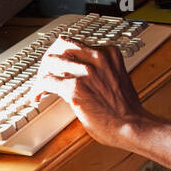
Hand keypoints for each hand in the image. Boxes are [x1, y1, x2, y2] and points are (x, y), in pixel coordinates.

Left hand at [31, 37, 149, 147]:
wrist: (133, 125)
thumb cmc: (126, 110)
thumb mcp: (117, 79)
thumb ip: (100, 71)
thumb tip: (81, 74)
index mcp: (109, 53)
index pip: (77, 44)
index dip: (64, 56)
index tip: (58, 66)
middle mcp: (97, 57)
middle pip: (61, 47)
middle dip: (50, 60)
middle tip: (45, 74)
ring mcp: (85, 71)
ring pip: (50, 61)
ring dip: (42, 75)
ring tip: (39, 87)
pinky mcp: (75, 87)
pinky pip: (46, 81)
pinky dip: (37, 90)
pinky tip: (37, 97)